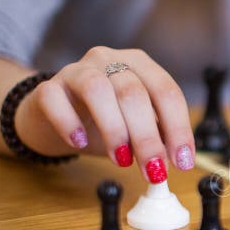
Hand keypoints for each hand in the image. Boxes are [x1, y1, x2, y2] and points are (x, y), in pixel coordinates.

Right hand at [15, 46, 194, 182]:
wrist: (52, 119)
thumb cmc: (102, 122)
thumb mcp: (137, 128)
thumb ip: (157, 137)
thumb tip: (178, 160)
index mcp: (140, 65)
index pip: (166, 91)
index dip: (178, 127)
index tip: (182, 161)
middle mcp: (109, 60)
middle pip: (134, 93)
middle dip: (148, 137)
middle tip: (154, 170)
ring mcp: (75, 71)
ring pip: (97, 90)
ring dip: (114, 129)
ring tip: (122, 160)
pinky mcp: (46, 88)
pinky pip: (55, 99)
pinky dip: (69, 123)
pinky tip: (80, 143)